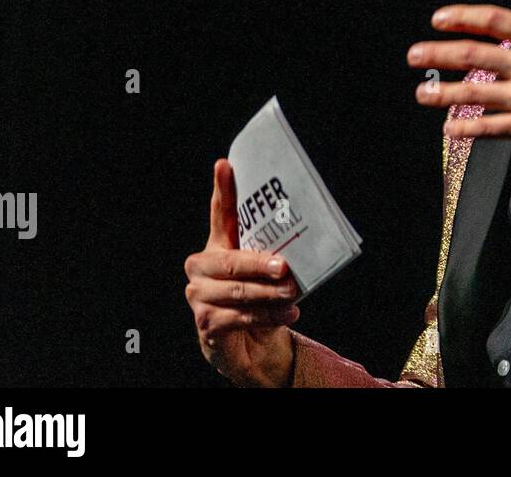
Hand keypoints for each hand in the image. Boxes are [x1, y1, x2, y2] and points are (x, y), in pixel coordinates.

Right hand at [183, 158, 301, 386]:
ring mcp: (199, 296)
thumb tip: (311, 240)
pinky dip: (268, 315)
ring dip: (269, 293)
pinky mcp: (207, 324)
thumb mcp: (270, 273)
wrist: (250, 346)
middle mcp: (202, 267)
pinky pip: (240, 317)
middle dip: (259, 263)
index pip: (221, 213)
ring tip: (293, 292)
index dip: (223, 189)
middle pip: (231, 260)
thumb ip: (280, 255)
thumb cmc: (263, 299)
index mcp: (218, 245)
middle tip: (284, 267)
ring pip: (237, 291)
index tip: (224, 164)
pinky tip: (288, 312)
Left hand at [408, 0, 510, 168]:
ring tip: (421, 92)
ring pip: (476, 92)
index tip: (439, 19)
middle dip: (438, 53)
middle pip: (475, 54)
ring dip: (443, 91)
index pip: (496, 20)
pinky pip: (492, 127)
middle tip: (413, 54)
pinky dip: (467, 128)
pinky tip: (450, 127)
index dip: (463, 17)